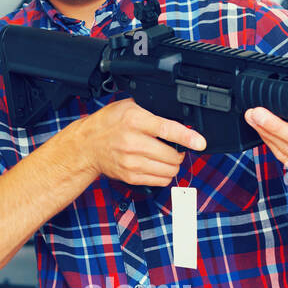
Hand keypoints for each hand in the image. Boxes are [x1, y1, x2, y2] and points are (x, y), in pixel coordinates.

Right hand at [74, 98, 206, 185]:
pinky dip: (164, 174)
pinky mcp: (130, 176)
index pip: (166, 129)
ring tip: (165, 157)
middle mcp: (132, 142)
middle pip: (172, 154)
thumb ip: (152, 111)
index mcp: (134, 120)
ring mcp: (131, 162)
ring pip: (169, 170)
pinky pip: (160, 181)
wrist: (87, 146)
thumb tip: (180, 120)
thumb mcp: (127, 107)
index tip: (200, 142)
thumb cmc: (108, 124)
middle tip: (174, 147)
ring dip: (173, 164)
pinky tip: (156, 166)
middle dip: (179, 152)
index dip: (187, 137)